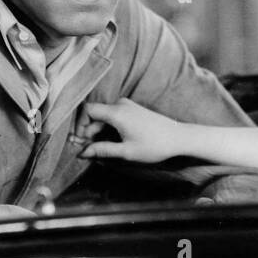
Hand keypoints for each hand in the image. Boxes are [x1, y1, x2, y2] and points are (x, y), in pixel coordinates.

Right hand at [73, 99, 188, 163]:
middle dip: (87, 132)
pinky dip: (107, 128)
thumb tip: (82, 153)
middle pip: (95, 114)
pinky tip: (109, 142)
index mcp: (117, 112)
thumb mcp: (126, 151)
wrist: (179, 138)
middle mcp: (121, 105)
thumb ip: (102, 150)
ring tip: (97, 149)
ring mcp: (128, 106)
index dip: (78, 125)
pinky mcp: (133, 110)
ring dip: (97, 131)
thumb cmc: (154, 145)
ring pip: (104, 116)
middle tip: (85, 150)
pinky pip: (113, 116)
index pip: (87, 110)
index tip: (78, 141)